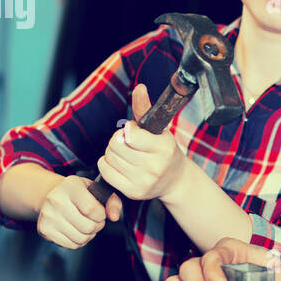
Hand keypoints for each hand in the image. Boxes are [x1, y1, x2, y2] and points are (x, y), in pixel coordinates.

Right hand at [37, 174, 121, 248]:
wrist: (52, 195)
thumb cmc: (78, 193)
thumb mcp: (96, 189)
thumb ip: (111, 200)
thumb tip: (114, 216)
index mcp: (70, 186)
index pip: (92, 210)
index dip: (101, 215)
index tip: (100, 212)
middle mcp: (56, 200)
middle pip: (88, 227)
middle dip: (97, 226)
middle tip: (93, 220)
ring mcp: (48, 216)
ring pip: (81, 238)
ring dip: (89, 235)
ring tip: (85, 225)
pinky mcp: (44, 230)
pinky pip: (71, 245)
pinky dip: (78, 241)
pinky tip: (76, 230)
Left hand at [96, 84, 187, 201]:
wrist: (175, 180)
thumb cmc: (164, 150)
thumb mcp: (159, 129)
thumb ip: (145, 108)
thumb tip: (139, 87)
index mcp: (163, 148)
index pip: (130, 135)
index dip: (128, 130)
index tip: (134, 131)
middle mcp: (154, 167)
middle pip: (115, 145)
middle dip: (117, 140)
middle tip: (127, 143)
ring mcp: (143, 182)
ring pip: (109, 157)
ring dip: (112, 152)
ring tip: (125, 153)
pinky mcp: (133, 192)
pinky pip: (105, 171)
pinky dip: (107, 164)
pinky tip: (118, 163)